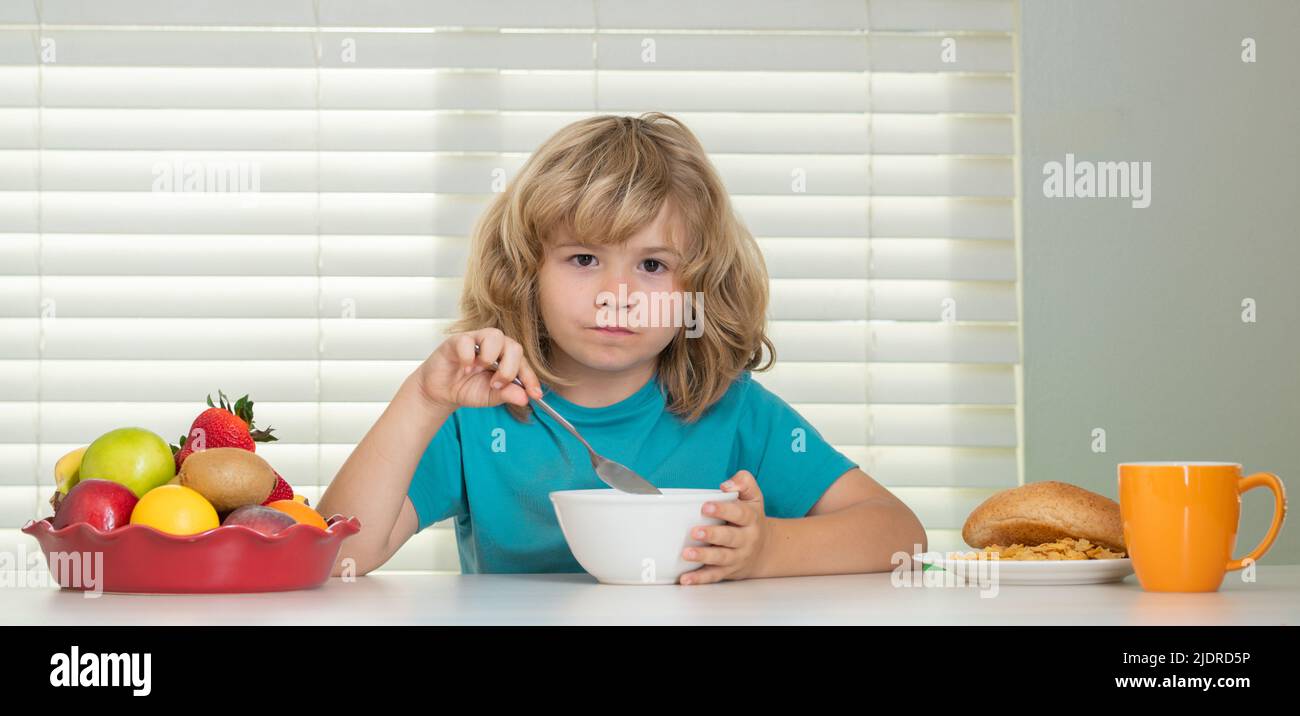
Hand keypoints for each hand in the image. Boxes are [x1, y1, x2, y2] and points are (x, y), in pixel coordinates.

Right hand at [415, 327, 543, 411]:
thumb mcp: (490, 397)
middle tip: (497, 384)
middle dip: (509, 369)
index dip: (530, 378)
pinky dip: (468, 357)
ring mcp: (476, 340)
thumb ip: (507, 394)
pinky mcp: (457, 341)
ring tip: (479, 371)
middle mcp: (494, 346)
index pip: (524, 364)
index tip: (534, 394)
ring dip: (490, 357)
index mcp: (506, 359)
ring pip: (495, 336)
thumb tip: (524, 397)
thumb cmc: (466, 389)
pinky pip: (467, 341)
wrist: (441, 392)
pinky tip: (464, 369)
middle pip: (513, 346)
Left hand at [679, 470, 768, 584]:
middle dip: (712, 535)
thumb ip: (743, 482)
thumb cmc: (752, 519)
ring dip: (704, 557)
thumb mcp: (754, 496)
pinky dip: (699, 578)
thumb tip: (726, 485)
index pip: (739, 513)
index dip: (722, 510)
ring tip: (687, 554)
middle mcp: (746, 539)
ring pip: (721, 558)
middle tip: (695, 532)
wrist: (766, 549)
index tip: (705, 506)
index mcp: (751, 519)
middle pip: (730, 538)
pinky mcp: (728, 571)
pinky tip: (686, 578)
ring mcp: (737, 557)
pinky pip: (714, 575)